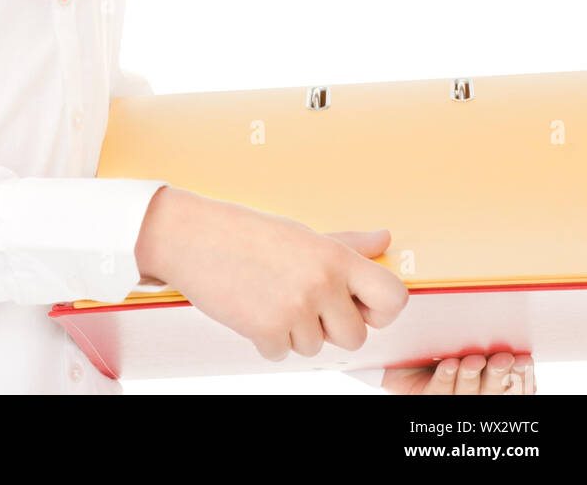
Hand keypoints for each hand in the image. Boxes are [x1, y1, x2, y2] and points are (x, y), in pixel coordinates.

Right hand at [134, 187, 408, 360]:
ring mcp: (295, 310)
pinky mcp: (267, 331)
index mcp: (335, 256)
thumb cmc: (248, 231)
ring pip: (315, 347)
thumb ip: (347, 244)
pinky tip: (254, 308)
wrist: (193, 237)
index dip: (380, 309)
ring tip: (271, 296)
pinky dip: (268, 339)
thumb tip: (383, 239)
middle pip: (355, 336)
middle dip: (331, 327)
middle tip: (302, 300)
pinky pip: (282, 354)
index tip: (361, 306)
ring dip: (295, 331)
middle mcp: (321, 283)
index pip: (393, 297)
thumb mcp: (302, 233)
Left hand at [378, 352, 535, 394]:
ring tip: (474, 359)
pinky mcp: (422, 397)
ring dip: (472, 378)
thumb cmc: (440, 341)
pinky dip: (445, 379)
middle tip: (504, 358)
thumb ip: (488, 337)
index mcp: (488, 384)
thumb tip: (514, 327)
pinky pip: (436, 392)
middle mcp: (471, 395)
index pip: (514, 389)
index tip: (525, 359)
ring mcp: (448, 398)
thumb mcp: (467, 337)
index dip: (523, 378)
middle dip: (499, 376)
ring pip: (466, 395)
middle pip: (492, 394)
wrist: (397, 350)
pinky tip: (448, 364)